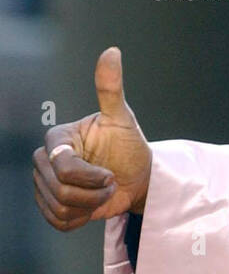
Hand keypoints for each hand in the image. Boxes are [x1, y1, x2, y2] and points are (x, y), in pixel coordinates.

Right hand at [32, 46, 152, 230]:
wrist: (137, 178)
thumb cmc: (130, 146)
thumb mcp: (123, 119)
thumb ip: (111, 88)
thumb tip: (112, 51)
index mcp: (57, 138)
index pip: (63, 167)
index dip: (91, 176)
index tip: (112, 173)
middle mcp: (45, 160)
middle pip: (59, 190)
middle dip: (93, 192)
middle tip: (111, 183)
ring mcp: (45, 183)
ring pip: (59, 207)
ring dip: (90, 205)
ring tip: (103, 193)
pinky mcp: (51, 205)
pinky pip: (58, 221)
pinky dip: (80, 219)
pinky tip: (91, 206)